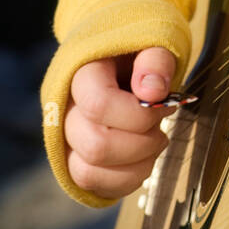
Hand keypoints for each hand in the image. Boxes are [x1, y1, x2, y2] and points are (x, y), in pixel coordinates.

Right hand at [64, 47, 176, 198]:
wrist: (120, 58)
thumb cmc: (137, 52)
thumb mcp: (153, 41)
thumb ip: (155, 61)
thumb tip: (152, 92)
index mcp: (78, 73)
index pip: (98, 104)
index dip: (140, 114)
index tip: (165, 104)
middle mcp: (63, 109)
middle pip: (94, 146)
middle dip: (141, 143)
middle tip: (160, 126)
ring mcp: (65, 138)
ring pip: (87, 173)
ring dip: (135, 166)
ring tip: (153, 142)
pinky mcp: (75, 160)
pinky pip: (94, 187)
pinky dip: (127, 180)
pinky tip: (144, 158)